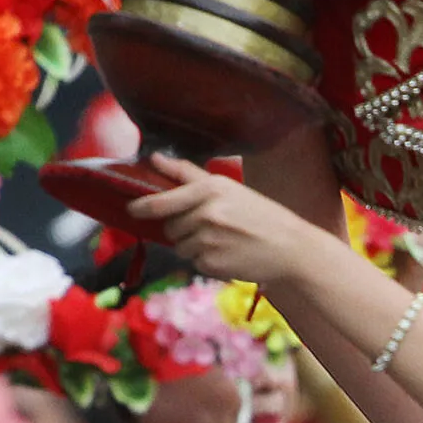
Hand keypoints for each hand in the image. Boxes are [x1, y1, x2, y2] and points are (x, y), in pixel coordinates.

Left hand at [127, 157, 327, 287]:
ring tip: (225, 241)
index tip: (132, 209)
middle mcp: (206, 213)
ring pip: (181, 246)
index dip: (143, 207)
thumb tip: (154, 158)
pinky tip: (229, 255)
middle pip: (171, 226)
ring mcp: (208, 240)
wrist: (290, 248)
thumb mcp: (228, 187)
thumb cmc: (260, 215)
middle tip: (213, 227)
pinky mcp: (211, 263)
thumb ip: (188, 174)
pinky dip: (207, 261)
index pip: (162, 201)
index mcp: (210, 189)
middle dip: (184, 228)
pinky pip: (194, 263)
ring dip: (196, 246)